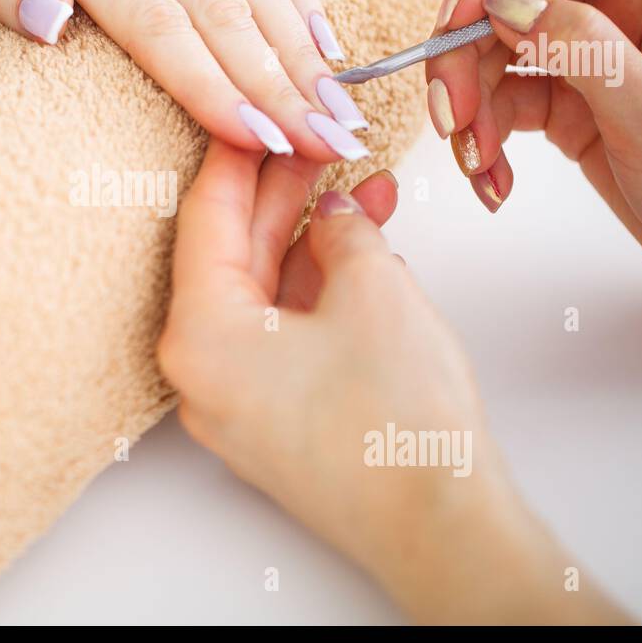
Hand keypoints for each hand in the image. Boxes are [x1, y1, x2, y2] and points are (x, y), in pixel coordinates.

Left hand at [157, 141, 628, 621]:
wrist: (442, 529)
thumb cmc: (396, 422)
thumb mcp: (375, 288)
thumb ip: (344, 230)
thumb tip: (335, 213)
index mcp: (199, 334)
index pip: (205, 218)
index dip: (239, 155)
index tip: (264, 113)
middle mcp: (201, 371)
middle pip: (232, 255)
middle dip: (283, 194)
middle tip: (319, 141)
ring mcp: (236, 401)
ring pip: (264, 293)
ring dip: (313, 240)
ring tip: (366, 190)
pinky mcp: (275, 420)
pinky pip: (284, 333)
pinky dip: (319, 290)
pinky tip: (366, 252)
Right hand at [425, 0, 641, 327]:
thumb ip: (583, 48)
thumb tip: (504, 2)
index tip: (458, 26)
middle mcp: (618, 11)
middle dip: (465, 55)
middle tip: (453, 117)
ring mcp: (590, 60)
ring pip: (492, 54)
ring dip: (470, 110)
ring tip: (478, 165)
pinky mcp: (571, 107)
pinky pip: (502, 104)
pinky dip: (484, 142)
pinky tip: (495, 180)